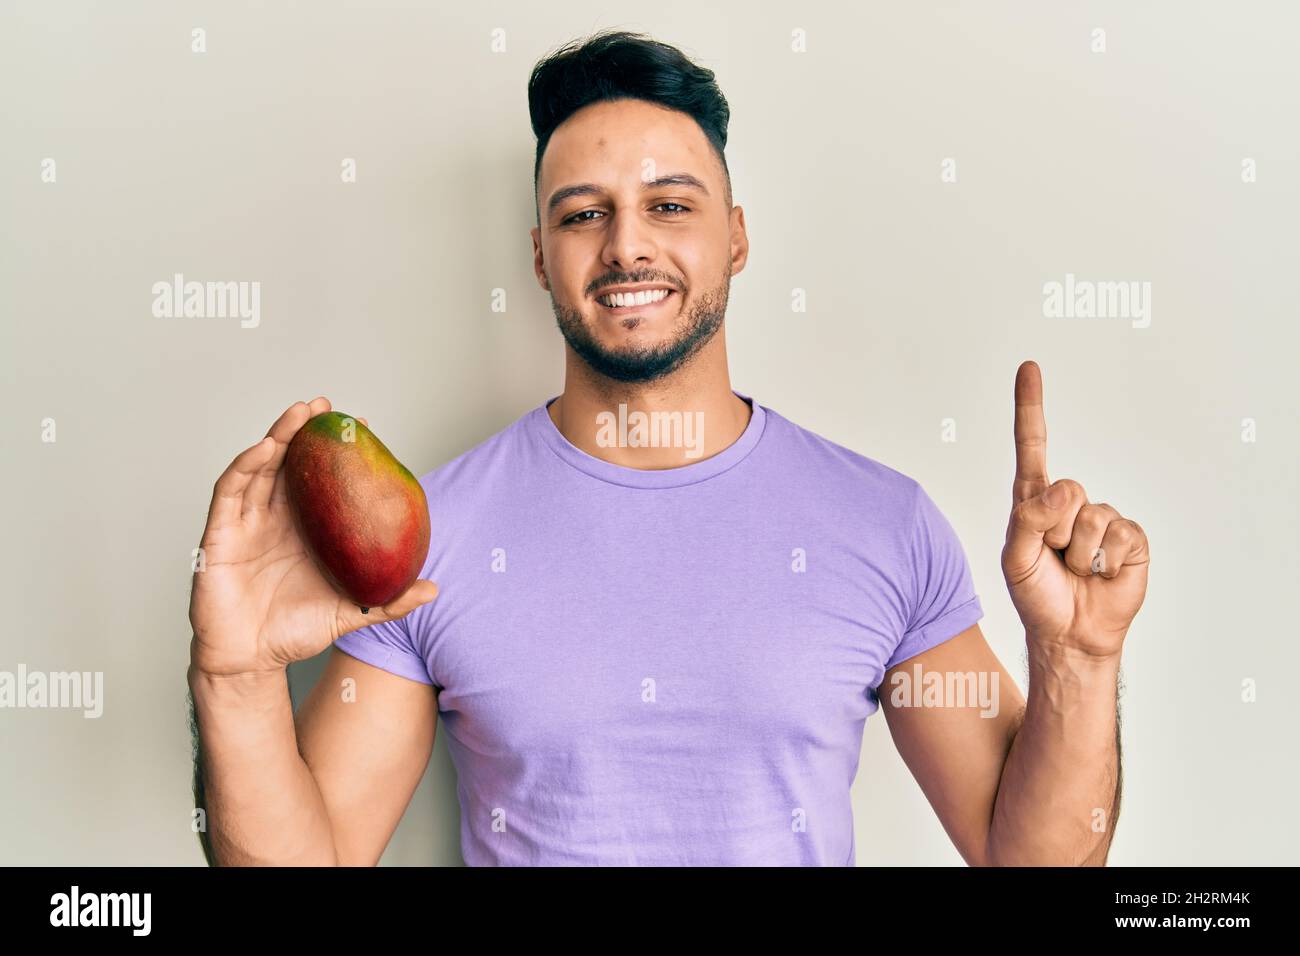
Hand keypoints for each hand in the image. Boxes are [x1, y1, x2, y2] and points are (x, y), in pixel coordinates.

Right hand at [188, 397, 438, 676]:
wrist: (251, 661)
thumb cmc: (294, 633)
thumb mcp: (351, 613)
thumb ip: (389, 602)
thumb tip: (433, 589)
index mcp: (305, 529)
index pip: (322, 481)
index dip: (338, 453)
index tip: (363, 427)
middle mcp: (275, 518)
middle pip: (288, 463)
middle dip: (304, 431)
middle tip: (326, 406)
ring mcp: (246, 522)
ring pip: (259, 467)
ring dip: (277, 436)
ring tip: (300, 413)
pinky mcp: (220, 534)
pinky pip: (230, 492)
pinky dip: (246, 466)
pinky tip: (264, 448)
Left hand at [1001, 361, 1149, 659]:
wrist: (1070, 635)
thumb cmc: (1038, 595)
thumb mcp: (1016, 559)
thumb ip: (1028, 521)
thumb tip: (1064, 493)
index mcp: (1034, 501)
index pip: (1031, 446)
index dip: (1031, 407)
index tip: (1029, 367)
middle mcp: (1069, 504)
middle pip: (1066, 490)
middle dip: (1055, 531)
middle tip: (1055, 557)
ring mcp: (1102, 519)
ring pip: (1091, 518)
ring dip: (1079, 553)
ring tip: (1076, 570)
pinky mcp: (1130, 539)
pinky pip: (1118, 537)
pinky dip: (1105, 562)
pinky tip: (1101, 574)